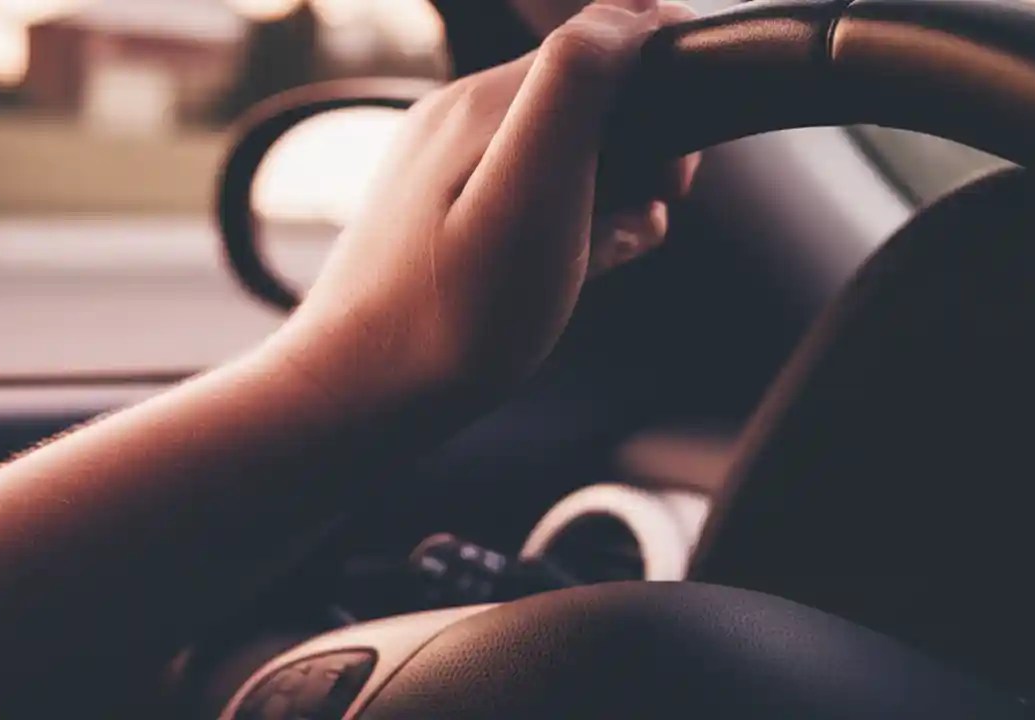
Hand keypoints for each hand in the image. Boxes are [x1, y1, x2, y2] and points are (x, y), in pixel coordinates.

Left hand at [283, 0, 698, 408]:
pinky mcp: (437, 210)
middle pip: (582, 98)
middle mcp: (456, 119)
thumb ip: (575, 91)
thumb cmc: (453, 318)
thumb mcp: (532, 196)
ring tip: (599, 256)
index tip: (676, 167)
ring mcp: (441, 165)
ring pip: (560, 150)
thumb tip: (625, 14)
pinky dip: (564, 223)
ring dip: (604, 196)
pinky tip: (569, 270)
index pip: (600, 42)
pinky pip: (525, 192)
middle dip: (634, 151)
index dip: (657, 90)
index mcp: (482, 103)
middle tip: (642, 218)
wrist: (358, 397)